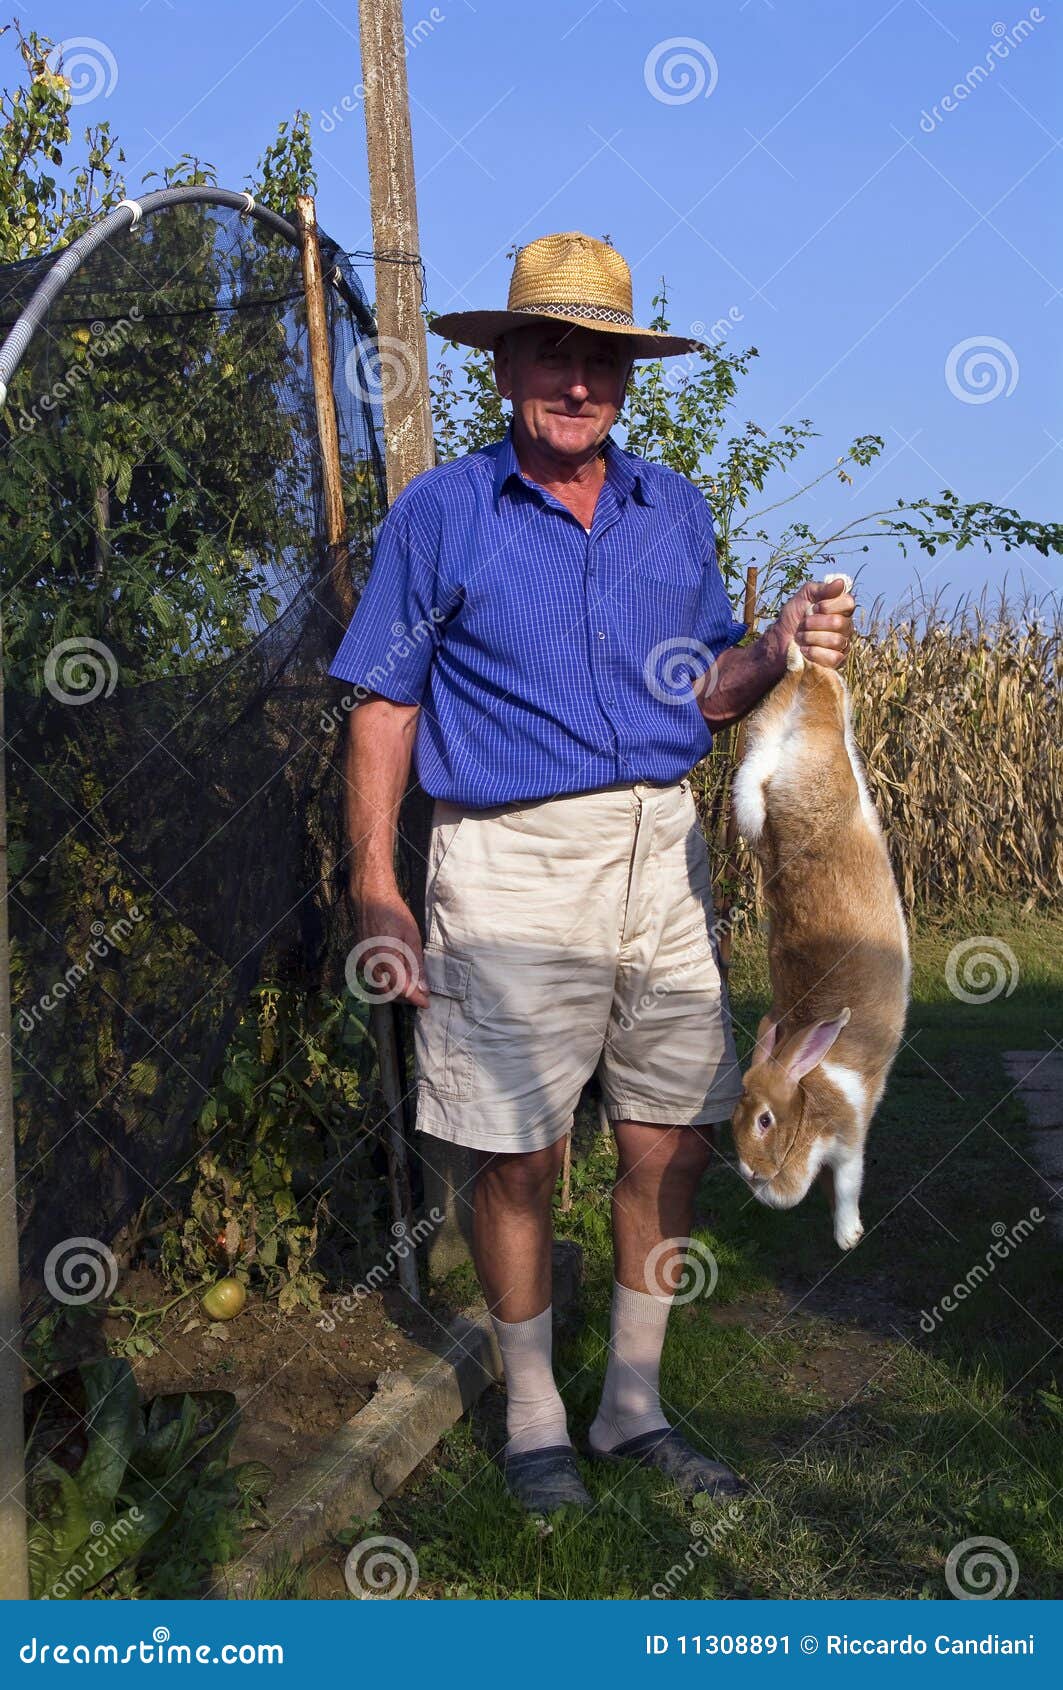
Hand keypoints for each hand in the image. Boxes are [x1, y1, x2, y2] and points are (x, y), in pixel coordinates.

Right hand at [349, 884, 428, 1008]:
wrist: (371, 898)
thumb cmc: (393, 913)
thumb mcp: (412, 937)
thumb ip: (416, 965)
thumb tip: (423, 987)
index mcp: (384, 959)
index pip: (401, 989)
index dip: (415, 999)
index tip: (426, 1004)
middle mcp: (370, 964)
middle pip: (389, 992)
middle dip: (406, 997)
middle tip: (422, 994)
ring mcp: (363, 962)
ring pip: (380, 987)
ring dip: (396, 990)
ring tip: (413, 985)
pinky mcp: (361, 958)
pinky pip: (374, 977)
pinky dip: (387, 981)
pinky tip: (399, 974)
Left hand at [773, 574, 855, 671]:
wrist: (779, 641)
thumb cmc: (793, 617)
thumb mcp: (804, 596)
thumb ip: (822, 589)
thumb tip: (841, 582)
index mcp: (841, 609)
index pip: (848, 603)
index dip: (829, 606)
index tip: (814, 608)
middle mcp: (846, 626)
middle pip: (839, 622)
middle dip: (814, 623)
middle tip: (803, 625)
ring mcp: (843, 645)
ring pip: (836, 640)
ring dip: (811, 638)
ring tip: (801, 638)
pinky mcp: (836, 662)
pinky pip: (833, 657)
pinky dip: (814, 652)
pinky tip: (805, 650)